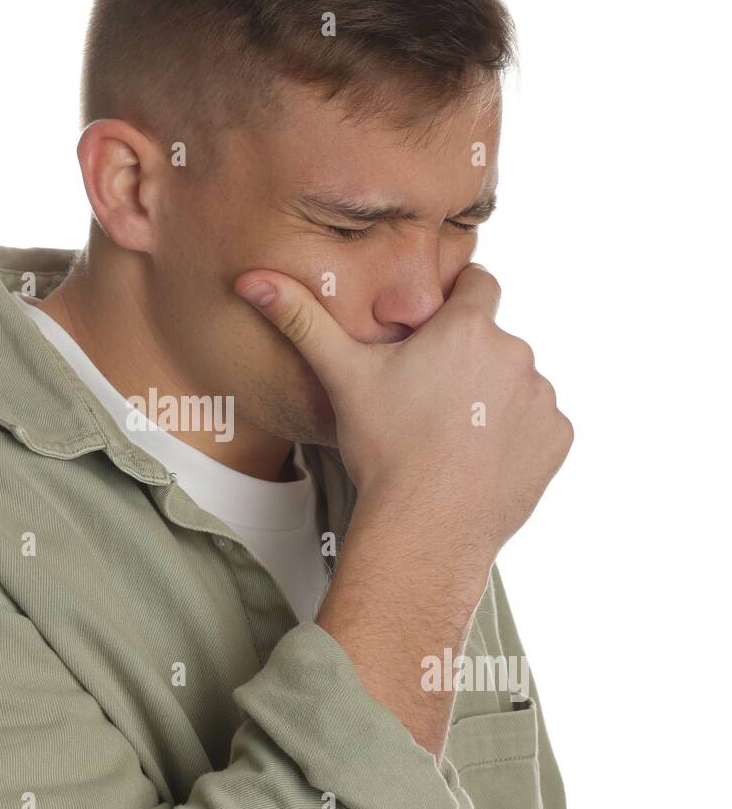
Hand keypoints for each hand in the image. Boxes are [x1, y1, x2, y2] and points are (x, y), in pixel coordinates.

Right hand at [234, 263, 573, 565]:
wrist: (426, 529)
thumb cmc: (384, 451)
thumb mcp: (342, 377)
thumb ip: (302, 321)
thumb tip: (252, 279)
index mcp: (468, 327)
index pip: (479, 283)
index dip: (454, 304)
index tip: (433, 335)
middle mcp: (516, 353)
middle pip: (494, 340)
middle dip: (469, 360)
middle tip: (429, 399)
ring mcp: (542, 398)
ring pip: (517, 382)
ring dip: (493, 398)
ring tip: (453, 434)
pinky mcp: (556, 438)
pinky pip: (539, 424)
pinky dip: (517, 436)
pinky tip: (479, 458)